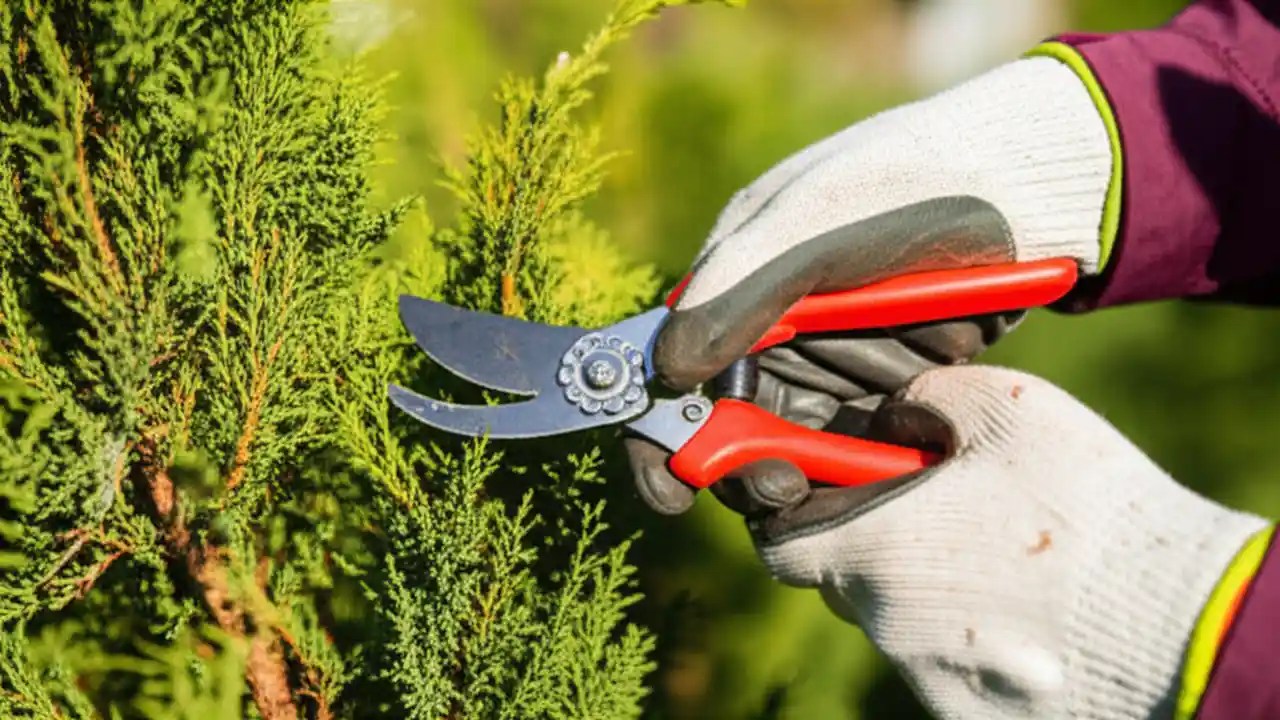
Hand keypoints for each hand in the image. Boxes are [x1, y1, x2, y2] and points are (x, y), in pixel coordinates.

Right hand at [629, 55, 1112, 513]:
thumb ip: (738, 298)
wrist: (1027, 186)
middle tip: (777, 487)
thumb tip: (665, 372)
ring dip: (797, 470)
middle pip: (726, 419)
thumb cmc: (907, 185)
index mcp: (733, 278)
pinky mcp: (881, 380)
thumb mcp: (812, 229)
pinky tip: (872, 469)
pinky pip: (849, 438)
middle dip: (739, 464)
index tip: (671, 492)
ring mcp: (826, 354)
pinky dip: (852, 460)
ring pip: (787, 440)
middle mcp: (769, 323)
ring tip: (826, 480)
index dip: (658, 433)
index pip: (670, 364)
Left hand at [754, 365, 1266, 718]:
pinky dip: (972, 638)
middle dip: (874, 543)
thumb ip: (920, 398)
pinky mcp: (970, 718)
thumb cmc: (1085, 509)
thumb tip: (891, 416)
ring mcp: (928, 681)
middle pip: (846, 580)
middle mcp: (885, 627)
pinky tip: (1030, 612)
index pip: (779, 545)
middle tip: (942, 512)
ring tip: (1004, 561)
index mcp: (871, 550)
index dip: (794, 513)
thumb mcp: (1003, 407)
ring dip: (928, 589)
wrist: (1181, 626)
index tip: (834, 491)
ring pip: (900, 624)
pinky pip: (949, 668)